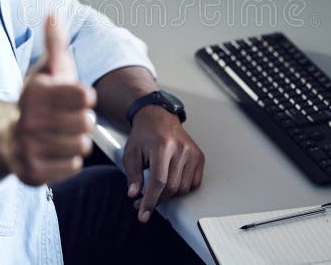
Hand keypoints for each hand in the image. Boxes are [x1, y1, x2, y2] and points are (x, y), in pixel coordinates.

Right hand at [3, 14, 96, 185]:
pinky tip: (55, 151)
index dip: (84, 96)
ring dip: (76, 141)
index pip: (86, 96)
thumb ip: (55, 43)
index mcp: (34, 93)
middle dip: (81, 120)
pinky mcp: (31, 174)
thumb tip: (53, 14)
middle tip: (66, 119)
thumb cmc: (37, 100)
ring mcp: (27, 149)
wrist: (4, 136)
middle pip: (86, 123)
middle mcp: (27, 121)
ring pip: (81, 147)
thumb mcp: (47, 70)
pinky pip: (72, 167)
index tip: (73, 97)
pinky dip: (68, 160)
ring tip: (61, 135)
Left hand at [123, 105, 204, 222]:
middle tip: (142, 204)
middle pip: (172, 187)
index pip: (158, 181)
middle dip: (157, 200)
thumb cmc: (144, 135)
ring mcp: (192, 152)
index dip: (150, 201)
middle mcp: (181, 149)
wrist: (159, 117)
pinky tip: (170, 183)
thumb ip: (133, 174)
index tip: (143, 215)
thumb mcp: (131, 153)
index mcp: (163, 145)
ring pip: (183, 188)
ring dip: (168, 195)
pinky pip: (194, 183)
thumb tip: (134, 195)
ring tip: (155, 191)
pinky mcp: (199, 156)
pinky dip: (182, 188)